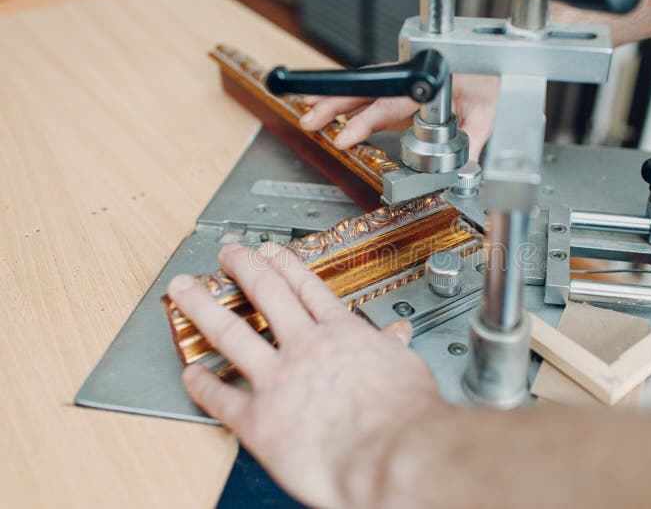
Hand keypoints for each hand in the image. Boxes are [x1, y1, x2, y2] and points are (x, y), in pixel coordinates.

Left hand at [167, 243, 445, 507]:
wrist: (392, 455)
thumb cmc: (406, 417)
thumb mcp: (407, 368)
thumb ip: (392, 349)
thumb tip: (398, 337)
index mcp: (341, 334)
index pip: (307, 289)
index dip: (286, 266)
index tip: (271, 253)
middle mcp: (304, 347)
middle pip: (266, 294)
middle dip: (243, 268)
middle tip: (227, 255)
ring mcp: (277, 380)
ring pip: (231, 333)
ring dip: (203, 308)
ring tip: (185, 290)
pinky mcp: (259, 419)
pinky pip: (221, 397)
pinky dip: (202, 385)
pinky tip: (189, 374)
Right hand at [299, 74, 499, 159]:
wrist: (496, 69)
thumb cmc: (491, 86)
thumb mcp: (487, 117)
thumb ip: (472, 143)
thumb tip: (462, 170)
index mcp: (428, 87)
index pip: (389, 105)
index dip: (364, 121)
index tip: (344, 137)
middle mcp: (411, 83)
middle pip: (366, 91)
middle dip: (334, 104)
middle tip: (309, 119)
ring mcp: (403, 86)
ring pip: (363, 91)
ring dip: (333, 101)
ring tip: (307, 112)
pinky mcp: (400, 95)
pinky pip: (369, 97)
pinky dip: (345, 104)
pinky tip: (328, 114)